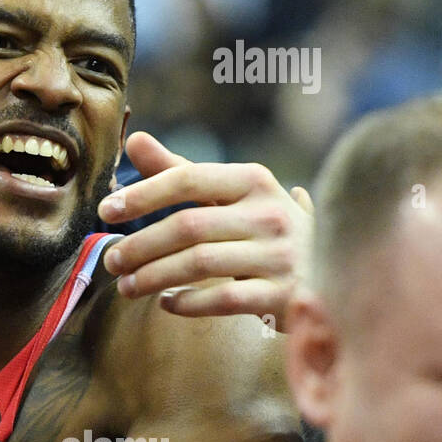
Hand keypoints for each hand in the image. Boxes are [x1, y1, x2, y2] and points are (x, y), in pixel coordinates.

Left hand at [97, 132, 313, 331]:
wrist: (334, 272)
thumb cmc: (265, 229)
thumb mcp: (230, 194)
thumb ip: (180, 170)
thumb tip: (134, 139)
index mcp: (253, 180)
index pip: (188, 178)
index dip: (142, 194)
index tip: (106, 210)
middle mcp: (269, 213)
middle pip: (187, 226)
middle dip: (139, 245)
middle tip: (111, 261)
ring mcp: (280, 255)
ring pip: (199, 264)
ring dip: (153, 277)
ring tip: (126, 286)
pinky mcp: (284, 295)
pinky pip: (222, 298)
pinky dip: (187, 302)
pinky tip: (166, 302)